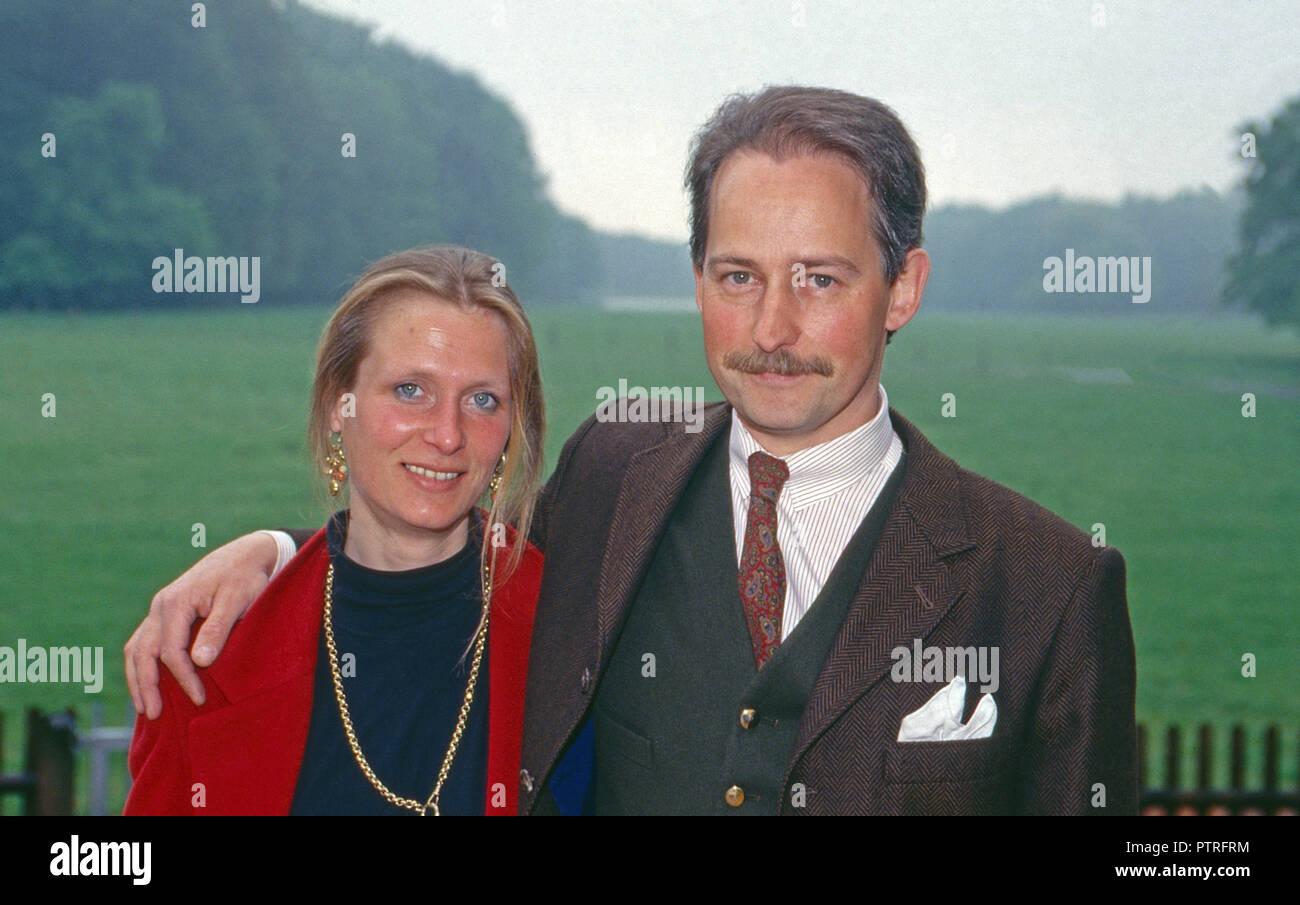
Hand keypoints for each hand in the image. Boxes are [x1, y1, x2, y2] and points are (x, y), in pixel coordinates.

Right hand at [124, 532, 278, 718]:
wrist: (244, 554)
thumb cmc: (245, 577)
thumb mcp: (238, 600)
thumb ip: (218, 628)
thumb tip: (200, 661)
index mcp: (176, 602)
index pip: (172, 651)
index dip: (183, 678)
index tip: (199, 699)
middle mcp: (161, 606)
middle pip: (143, 652)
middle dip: (147, 686)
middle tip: (155, 715)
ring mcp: (159, 609)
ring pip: (136, 648)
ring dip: (137, 678)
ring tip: (145, 707)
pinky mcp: (164, 613)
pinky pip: (143, 642)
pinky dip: (141, 664)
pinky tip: (147, 683)